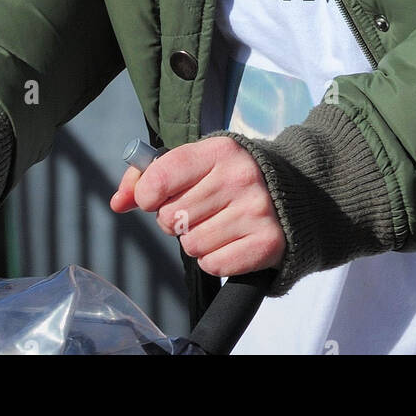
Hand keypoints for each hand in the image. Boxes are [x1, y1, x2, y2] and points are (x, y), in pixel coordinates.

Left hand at [109, 134, 285, 277]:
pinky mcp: (268, 244)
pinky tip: (231, 241)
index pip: (161, 176)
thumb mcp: (198, 163)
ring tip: (218, 224)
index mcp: (220, 150)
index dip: (147, 194)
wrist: (298, 193)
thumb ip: (151, 177)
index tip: (154, 198)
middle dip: (176, 220)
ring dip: (196, 241)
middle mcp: (240, 178)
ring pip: (190, 245)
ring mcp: (257, 211)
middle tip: (199, 210)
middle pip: (172, 218)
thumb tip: (117, 202)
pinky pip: (213, 265)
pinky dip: (216, 260)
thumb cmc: (233, 177)